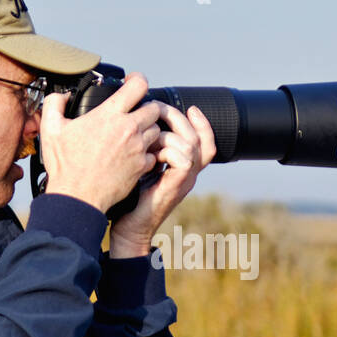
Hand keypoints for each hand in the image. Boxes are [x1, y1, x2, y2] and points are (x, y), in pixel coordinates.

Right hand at [37, 72, 162, 214]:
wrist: (77, 198)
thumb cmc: (65, 166)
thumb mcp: (50, 129)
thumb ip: (55, 104)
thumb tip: (62, 95)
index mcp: (109, 115)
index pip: (138, 85)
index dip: (138, 79)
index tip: (133, 82)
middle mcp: (128, 129)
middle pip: (154, 107)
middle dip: (146, 106)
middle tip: (135, 112)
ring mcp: (138, 148)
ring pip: (156, 130)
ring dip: (148, 129)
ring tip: (133, 135)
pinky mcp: (142, 166)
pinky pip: (153, 153)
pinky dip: (147, 152)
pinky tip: (133, 155)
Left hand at [109, 102, 216, 257]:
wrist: (130, 229)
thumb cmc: (131, 200)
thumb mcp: (143, 168)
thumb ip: (150, 150)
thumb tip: (144, 125)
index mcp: (184, 169)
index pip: (206, 143)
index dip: (203, 124)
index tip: (192, 108)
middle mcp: (189, 174)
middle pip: (199, 139)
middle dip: (179, 118)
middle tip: (159, 109)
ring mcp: (184, 181)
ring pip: (191, 146)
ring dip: (169, 134)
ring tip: (151, 135)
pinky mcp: (176, 187)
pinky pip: (184, 159)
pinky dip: (167, 150)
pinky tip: (151, 154)